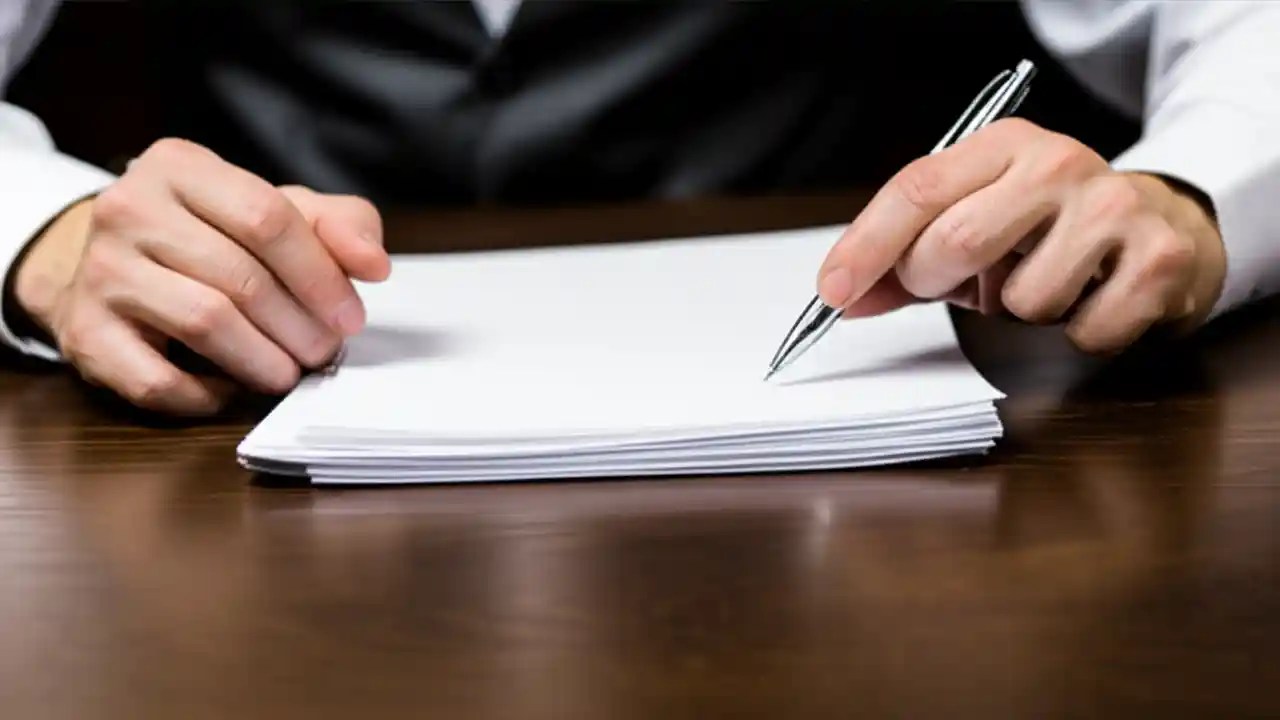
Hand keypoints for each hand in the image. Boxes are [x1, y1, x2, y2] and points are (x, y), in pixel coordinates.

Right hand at [14, 138, 390, 414]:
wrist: (113, 266)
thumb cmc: (212, 236)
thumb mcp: (277, 212)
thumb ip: (338, 226)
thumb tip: (374, 264)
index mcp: (179, 166)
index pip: (267, 218)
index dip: (320, 275)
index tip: (351, 316)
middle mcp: (129, 208)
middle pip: (240, 276)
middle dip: (299, 325)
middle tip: (325, 351)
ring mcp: (100, 271)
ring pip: (204, 323)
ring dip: (263, 360)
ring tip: (289, 372)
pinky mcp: (84, 334)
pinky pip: (157, 380)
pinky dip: (205, 394)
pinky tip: (229, 388)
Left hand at [818, 119, 1226, 353]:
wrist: (1163, 226)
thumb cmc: (1049, 234)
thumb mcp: (974, 233)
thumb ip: (903, 263)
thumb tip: (842, 299)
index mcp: (1004, 145)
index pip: (917, 189)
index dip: (866, 246)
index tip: (832, 292)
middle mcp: (1059, 163)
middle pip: (955, 242)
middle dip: (937, 282)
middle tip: (962, 286)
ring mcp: (1114, 206)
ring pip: (1022, 299)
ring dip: (1018, 314)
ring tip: (1043, 285)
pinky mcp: (1159, 257)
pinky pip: (1083, 331)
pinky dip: (1077, 335)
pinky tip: (1092, 302)